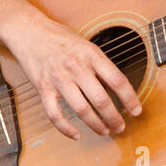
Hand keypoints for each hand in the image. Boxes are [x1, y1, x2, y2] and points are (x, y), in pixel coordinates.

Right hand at [2, 8, 141, 140]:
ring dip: (95, 124)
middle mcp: (76, 67)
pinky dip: (66, 128)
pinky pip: (55, 114)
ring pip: (81, 109)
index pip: (117, 80)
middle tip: (120, 126)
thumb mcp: (86, 45)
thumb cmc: (60, 38)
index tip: (136, 110)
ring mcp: (59, 79)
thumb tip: (116, 89)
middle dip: (114, 117)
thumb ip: (100, 65)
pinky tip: (76, 134)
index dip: (130, 98)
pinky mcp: (43, 88)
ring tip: (105, 131)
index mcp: (91, 55)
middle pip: (101, 99)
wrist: (30, 31)